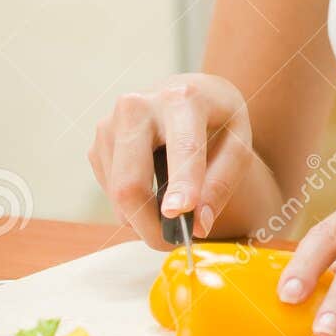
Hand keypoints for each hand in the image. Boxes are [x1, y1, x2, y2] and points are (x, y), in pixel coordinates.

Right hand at [88, 74, 254, 247]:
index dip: (181, 184)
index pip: (181, 148)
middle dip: (151, 224)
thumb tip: (198, 224)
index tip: (179, 214)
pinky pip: (110, 192)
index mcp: (181, 99)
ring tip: (172, 206)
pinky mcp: (98, 142)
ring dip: (142, 217)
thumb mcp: (237, 144)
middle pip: (130, 183)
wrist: (189, 93)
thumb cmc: (216, 120)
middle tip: (174, 242)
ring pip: (117, 194)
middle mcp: (138, 106)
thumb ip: (222, 183)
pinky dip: (131, 203)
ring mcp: (110, 124)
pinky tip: (153, 184)